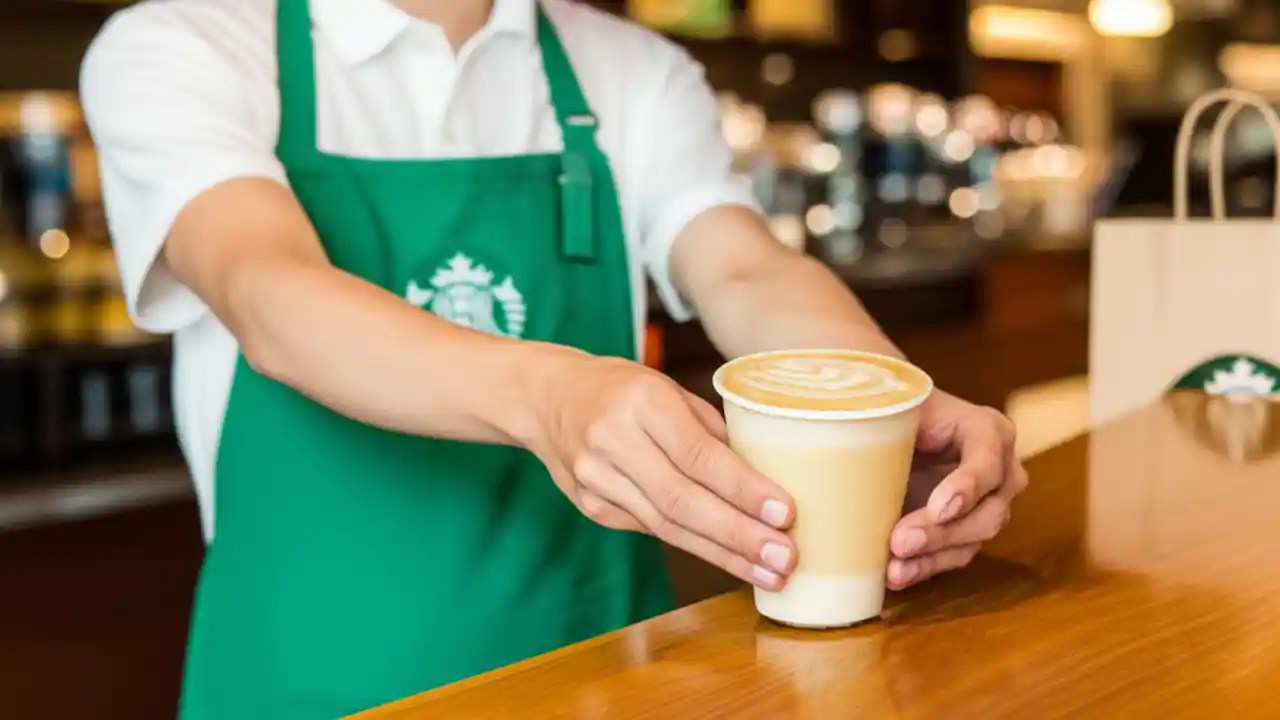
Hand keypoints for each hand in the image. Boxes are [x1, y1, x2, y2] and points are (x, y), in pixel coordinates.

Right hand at [523, 349, 797, 589]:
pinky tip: (729, 559)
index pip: (699, 455)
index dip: (743, 489)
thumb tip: (764, 478)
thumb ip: (711, 431)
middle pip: (683, 501)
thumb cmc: (622, 388)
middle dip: (739, 536)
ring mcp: (595, 479)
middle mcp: (613, 441)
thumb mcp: (669, 389)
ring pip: (667, 527)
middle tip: (785, 559)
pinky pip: (651, 530)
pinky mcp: (590, 507)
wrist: (546, 398)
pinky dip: (695, 545)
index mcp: (642, 401)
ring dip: (723, 554)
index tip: (785, 513)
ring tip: (769, 574)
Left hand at [887, 391, 1028, 589]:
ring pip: (974, 540)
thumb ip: (882, 422)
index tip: (939, 509)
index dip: (967, 487)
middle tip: (900, 541)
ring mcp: (988, 505)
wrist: (889, 431)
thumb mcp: (891, 408)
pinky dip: (924, 567)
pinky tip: (896, 574)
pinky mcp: (967, 531)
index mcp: (987, 430)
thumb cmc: (891, 412)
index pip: (988, 461)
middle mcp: (999, 470)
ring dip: (932, 556)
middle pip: (988, 511)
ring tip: (894, 567)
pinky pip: (954, 557)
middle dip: (943, 532)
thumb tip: (844, 439)